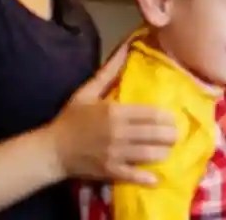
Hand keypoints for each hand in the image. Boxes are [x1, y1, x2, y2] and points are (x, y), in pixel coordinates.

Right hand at [42, 34, 176, 184]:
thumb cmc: (70, 119)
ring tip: (168, 149)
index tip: (173, 118)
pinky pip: (134, 175)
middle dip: (171, 134)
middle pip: (157, 133)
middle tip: (175, 134)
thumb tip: (126, 47)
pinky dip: (147, 178)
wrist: (50, 150)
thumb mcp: (87, 92)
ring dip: (164, 152)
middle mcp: (118, 132)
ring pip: (151, 154)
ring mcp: (115, 153)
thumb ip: (109, 71)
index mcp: (115, 111)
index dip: (168, 117)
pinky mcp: (110, 171)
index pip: (152, 114)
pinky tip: (157, 177)